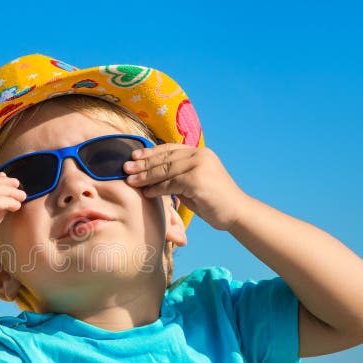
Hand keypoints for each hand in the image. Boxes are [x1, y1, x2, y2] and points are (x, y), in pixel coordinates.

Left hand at [123, 144, 247, 230]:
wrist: (237, 213)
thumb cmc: (214, 202)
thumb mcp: (193, 184)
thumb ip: (177, 176)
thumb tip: (151, 176)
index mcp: (200, 153)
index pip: (170, 149)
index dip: (150, 152)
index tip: (134, 156)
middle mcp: (200, 155)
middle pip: (165, 157)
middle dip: (143, 163)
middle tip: (125, 168)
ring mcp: (200, 166)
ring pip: (165, 169)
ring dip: (145, 176)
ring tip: (130, 180)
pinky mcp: (197, 180)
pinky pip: (170, 183)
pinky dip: (156, 188)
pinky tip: (146, 192)